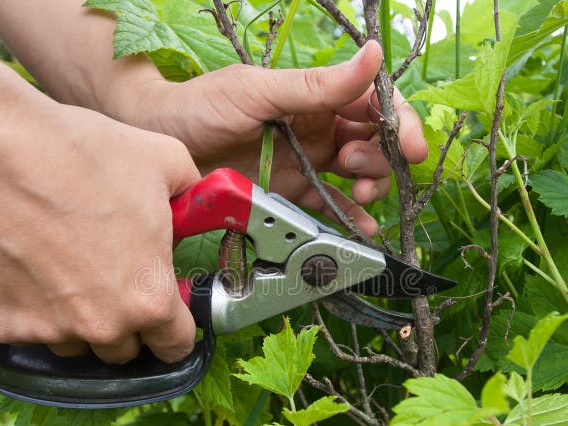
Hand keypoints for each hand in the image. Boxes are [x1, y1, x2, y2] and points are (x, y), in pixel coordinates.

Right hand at [0, 102, 200, 363]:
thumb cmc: (81, 152)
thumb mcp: (165, 161)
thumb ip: (191, 196)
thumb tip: (194, 208)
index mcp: (150, 298)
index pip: (175, 346)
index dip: (175, 330)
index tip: (165, 313)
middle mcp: (102, 327)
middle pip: (123, 348)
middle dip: (124, 320)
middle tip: (109, 276)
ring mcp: (48, 330)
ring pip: (73, 342)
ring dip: (75, 318)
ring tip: (61, 266)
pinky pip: (23, 328)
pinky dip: (26, 305)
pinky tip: (20, 263)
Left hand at [133, 41, 427, 235]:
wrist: (159, 141)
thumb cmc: (201, 104)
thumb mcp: (259, 90)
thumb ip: (317, 84)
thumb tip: (373, 55)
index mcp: (316, 97)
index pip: (374, 104)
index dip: (399, 122)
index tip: (409, 145)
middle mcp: (318, 130)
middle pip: (374, 144)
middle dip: (381, 158)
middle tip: (356, 167)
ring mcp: (306, 164)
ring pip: (358, 178)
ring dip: (370, 187)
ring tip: (358, 194)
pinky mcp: (290, 195)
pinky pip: (329, 208)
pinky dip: (349, 219)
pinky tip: (359, 228)